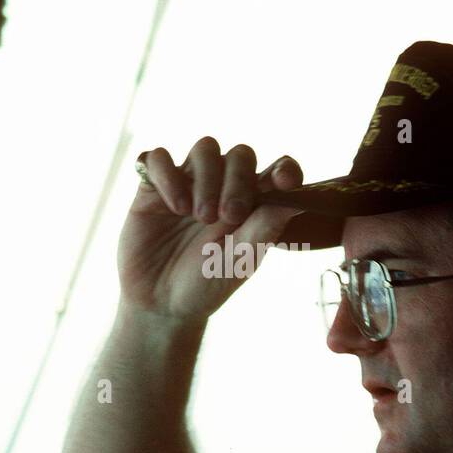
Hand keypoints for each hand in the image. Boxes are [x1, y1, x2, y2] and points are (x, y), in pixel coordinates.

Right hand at [117, 136, 304, 323]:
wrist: (162, 304)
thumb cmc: (207, 283)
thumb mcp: (240, 259)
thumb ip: (266, 226)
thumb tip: (299, 200)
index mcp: (252, 203)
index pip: (276, 171)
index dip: (284, 169)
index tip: (285, 182)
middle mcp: (222, 186)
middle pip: (239, 155)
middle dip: (238, 180)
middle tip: (230, 216)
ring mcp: (188, 183)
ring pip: (204, 148)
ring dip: (207, 178)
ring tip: (201, 216)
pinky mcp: (152, 187)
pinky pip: (158, 158)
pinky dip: (169, 175)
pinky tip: (175, 207)